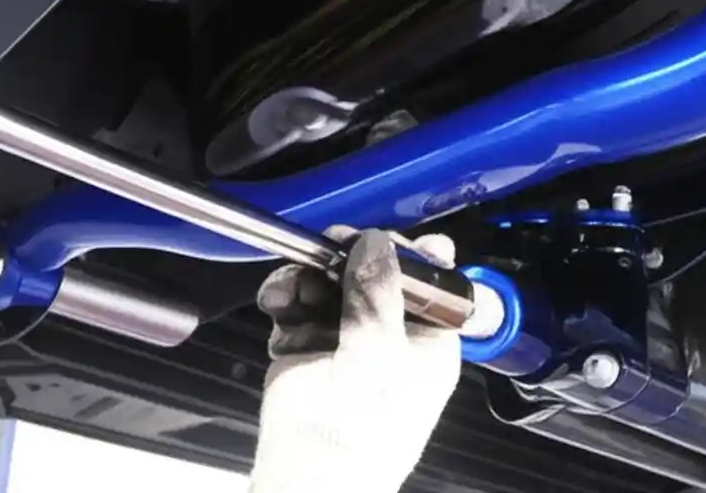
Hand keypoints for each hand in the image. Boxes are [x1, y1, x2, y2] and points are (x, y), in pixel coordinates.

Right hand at [249, 228, 461, 492]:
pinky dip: (283, 293)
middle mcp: (387, 334)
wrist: (306, 476)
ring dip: (308, 274)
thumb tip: (376, 242)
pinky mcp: (304, 343)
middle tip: (331, 245)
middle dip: (347, 256)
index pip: (427, 280)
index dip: (406, 253)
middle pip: (371, 272)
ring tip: (295, 284)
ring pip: (328, 281)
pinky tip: (278, 299)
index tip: (380, 237)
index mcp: (426, 340)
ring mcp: (343, 337)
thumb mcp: (379, 357)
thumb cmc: (360, 434)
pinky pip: (295, 301)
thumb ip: (378, 295)